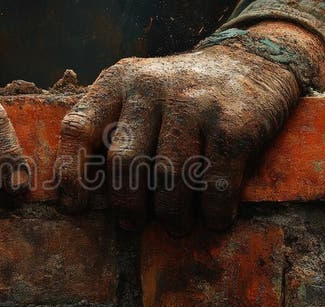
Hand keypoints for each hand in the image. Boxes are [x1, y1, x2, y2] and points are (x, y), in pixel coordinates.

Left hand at [55, 22, 324, 234]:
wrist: (254, 63)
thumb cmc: (185, 95)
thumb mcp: (141, 94)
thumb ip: (112, 129)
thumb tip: (79, 196)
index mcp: (119, 81)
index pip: (79, 128)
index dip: (70, 173)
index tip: (74, 207)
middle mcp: (152, 87)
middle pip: (125, 162)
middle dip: (127, 204)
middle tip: (132, 224)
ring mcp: (194, 103)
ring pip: (169, 178)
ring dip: (172, 214)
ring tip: (177, 226)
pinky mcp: (233, 124)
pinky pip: (214, 183)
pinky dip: (213, 210)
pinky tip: (215, 217)